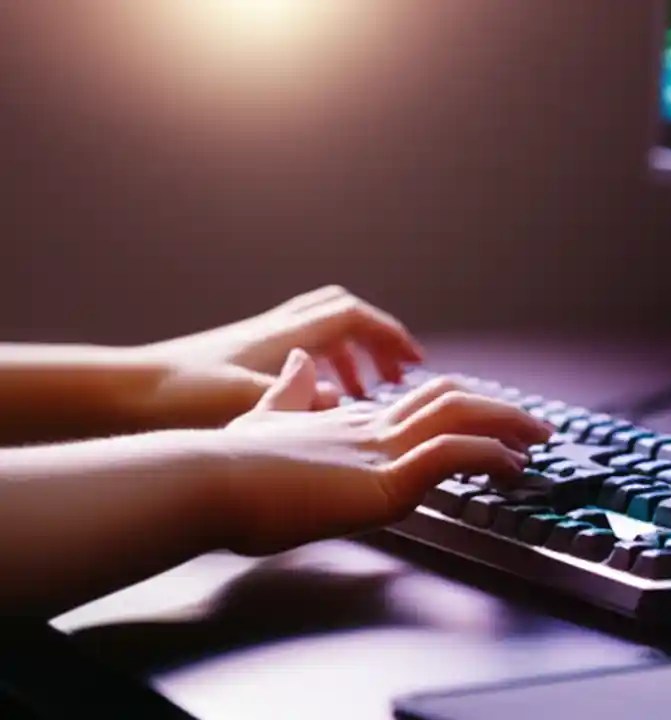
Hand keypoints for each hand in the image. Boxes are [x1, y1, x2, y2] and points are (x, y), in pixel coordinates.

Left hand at [140, 285, 425, 427]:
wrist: (119, 393)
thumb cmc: (176, 397)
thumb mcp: (243, 402)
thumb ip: (297, 402)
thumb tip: (343, 403)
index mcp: (283, 337)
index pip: (353, 318)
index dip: (389, 335)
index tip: (414, 361)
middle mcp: (274, 332)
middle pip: (340, 314)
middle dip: (375, 339)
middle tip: (395, 371)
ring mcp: (256, 343)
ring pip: (319, 333)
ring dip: (349, 357)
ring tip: (362, 393)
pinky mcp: (240, 360)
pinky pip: (299, 353)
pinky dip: (321, 371)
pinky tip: (315, 404)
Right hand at [209, 349, 550, 555]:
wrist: (202, 482)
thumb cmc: (222, 468)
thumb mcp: (261, 425)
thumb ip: (288, 399)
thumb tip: (302, 366)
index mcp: (347, 424)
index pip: (419, 403)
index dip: (461, 405)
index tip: (490, 417)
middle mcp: (369, 429)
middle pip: (451, 400)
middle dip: (500, 410)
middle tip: (536, 425)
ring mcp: (377, 450)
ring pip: (460, 416)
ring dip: (508, 425)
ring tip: (540, 442)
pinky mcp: (382, 480)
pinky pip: (451, 453)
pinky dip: (489, 454)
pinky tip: (512, 465)